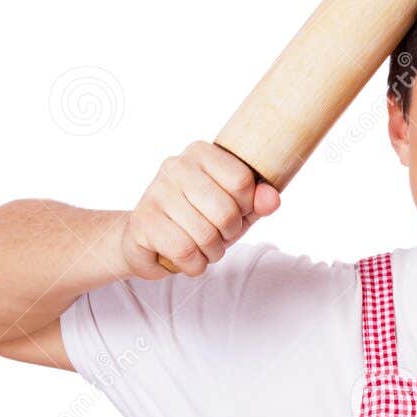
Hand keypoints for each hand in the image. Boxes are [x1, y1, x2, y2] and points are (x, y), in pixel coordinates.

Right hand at [119, 142, 279, 277]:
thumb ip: (258, 202)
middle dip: (229, 233)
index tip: (235, 212)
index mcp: (202, 153)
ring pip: (205, 235)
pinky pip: (184, 251)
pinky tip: (186, 257)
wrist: (148, 238)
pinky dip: (194, 264)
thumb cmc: (198, 219)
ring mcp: (156, 192)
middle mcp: (176, 165)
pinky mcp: (143, 221)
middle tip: (218, 235)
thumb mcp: (236, 209)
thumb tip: (272, 199)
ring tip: (202, 247)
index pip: (242, 180)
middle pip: (226, 211)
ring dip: (212, 252)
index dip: (246, 207)